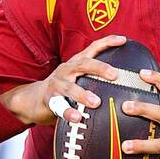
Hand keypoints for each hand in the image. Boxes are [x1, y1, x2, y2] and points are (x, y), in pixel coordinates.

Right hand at [0, 35, 127, 126]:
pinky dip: (68, 112)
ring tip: (96, 102)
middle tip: (115, 75)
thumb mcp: (79, 78)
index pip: (93, 48)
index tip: (123, 40)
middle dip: (99, 68)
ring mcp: (57, 84)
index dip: (107, 42)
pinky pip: (59, 106)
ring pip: (70, 87)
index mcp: (76, 64)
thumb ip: (95, 78)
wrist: (36, 99)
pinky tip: (77, 118)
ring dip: (83, 94)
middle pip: (83, 64)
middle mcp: (67, 70)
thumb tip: (124, 82)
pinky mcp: (49, 99)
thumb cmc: (65, 89)